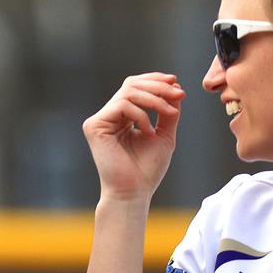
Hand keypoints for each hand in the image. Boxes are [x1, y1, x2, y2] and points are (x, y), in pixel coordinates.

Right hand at [82, 73, 184, 204]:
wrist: (133, 192)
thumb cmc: (147, 169)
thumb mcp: (164, 134)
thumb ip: (168, 111)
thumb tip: (174, 85)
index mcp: (121, 118)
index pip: (135, 87)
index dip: (155, 80)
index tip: (178, 84)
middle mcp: (108, 117)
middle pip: (131, 84)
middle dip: (158, 86)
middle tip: (178, 94)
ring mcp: (99, 121)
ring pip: (128, 92)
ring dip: (155, 99)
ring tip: (170, 113)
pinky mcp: (94, 127)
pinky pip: (121, 106)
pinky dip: (141, 115)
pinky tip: (148, 131)